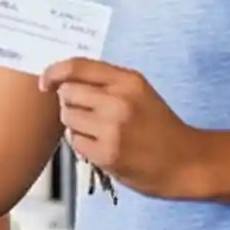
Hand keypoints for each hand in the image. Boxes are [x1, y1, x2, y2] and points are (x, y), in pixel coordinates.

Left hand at [40, 58, 207, 199]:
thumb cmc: (158, 126)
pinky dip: (84, 144)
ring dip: (76, 124)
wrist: (185, 162)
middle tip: (89, 113)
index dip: (54, 72)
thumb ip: (105, 81)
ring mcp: (113, 128)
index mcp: (128, 80)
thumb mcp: (138, 92)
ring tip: (99, 130)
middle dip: (70, 102)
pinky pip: (75, 141)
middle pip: (67, 93)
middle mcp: (119, 101)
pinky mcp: (108, 154)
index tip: (45, 82)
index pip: (77, 66)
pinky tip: (104, 146)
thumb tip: (61, 79)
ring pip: (67, 117)